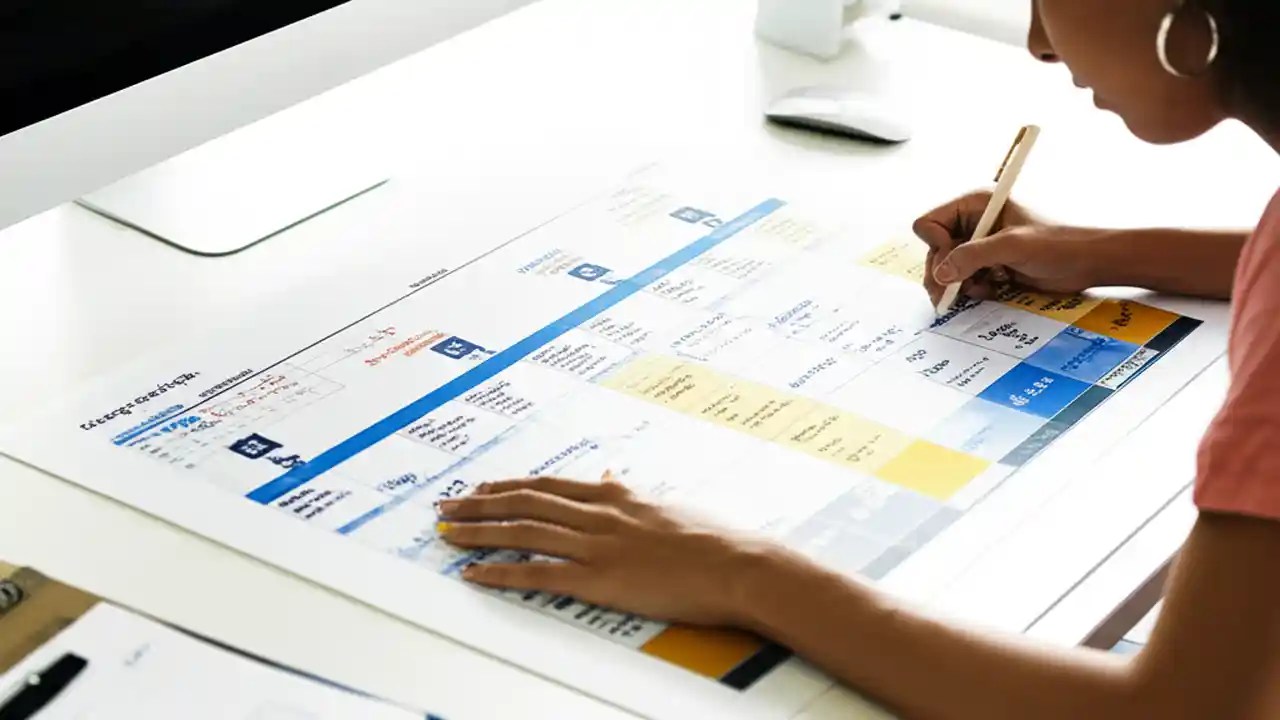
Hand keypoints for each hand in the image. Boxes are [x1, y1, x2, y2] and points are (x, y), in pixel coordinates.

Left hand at [437, 474, 767, 625]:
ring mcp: (595, 545)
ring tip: (446, 532)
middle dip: (479, 504)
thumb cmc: (710, 539)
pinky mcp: (598, 578)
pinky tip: (475, 571)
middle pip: (524, 502)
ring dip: (478, 531)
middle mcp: (598, 513)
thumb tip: (613, 476)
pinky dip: (500, 571)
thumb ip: (632, 494)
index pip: (548, 485)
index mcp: (614, 494)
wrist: (734, 563)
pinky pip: (536, 572)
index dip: (508, 486)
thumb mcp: (666, 506)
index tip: (480, 487)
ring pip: (522, 531)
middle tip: (445, 506)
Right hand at [912, 192, 1106, 305]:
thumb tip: (940, 273)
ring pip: (946, 268)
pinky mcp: (989, 264)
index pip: (929, 223)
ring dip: (959, 284)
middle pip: (934, 250)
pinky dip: (972, 289)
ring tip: (983, 288)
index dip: (936, 245)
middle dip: (944, 272)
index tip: (955, 260)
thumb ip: (973, 256)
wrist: (1088, 262)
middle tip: (951, 294)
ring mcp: (980, 244)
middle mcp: (972, 222)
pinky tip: (992, 290)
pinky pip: (963, 280)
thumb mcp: (1013, 246)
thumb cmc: (1058, 243)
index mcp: (975, 204)